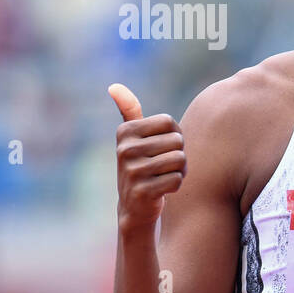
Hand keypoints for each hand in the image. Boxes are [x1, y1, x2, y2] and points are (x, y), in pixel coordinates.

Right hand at [109, 83, 186, 233]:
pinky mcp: (142, 191)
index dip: (175, 135)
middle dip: (178, 154)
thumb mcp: (133, 137)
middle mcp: (125, 149)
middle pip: (177, 141)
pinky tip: (162, 189)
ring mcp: (132, 171)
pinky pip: (177, 179)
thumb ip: (129, 111)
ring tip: (164, 176)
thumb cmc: (142, 165)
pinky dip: (176, 185)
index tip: (163, 146)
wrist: (134, 206)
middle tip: (164, 165)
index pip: (170, 122)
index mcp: (125, 132)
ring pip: (179, 159)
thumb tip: (114, 86)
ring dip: (179, 170)